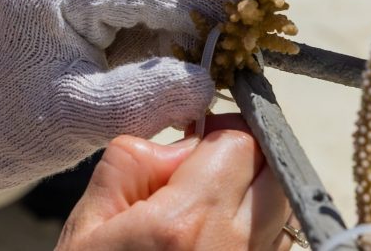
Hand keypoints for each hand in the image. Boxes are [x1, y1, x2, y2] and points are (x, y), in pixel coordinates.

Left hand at [0, 0, 221, 207]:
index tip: (235, 56)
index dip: (205, 19)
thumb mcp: (88, 119)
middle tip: (211, 59)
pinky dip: (153, 7)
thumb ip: (154, 96)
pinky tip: (155, 47)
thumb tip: (213, 77)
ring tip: (180, 59)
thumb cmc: (22, 124)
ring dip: (173, 8)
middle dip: (191, 10)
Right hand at [58, 115, 293, 250]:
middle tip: (203, 170)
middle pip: (274, 171)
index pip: (240, 142)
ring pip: (281, 208)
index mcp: (185, 223)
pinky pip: (274, 244)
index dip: (217, 130)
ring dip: (253, 194)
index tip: (193, 142)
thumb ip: (134, 161)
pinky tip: (212, 241)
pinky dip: (253, 229)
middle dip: (245, 158)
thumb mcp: (89, 220)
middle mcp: (232, 249)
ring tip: (206, 209)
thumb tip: (180, 145)